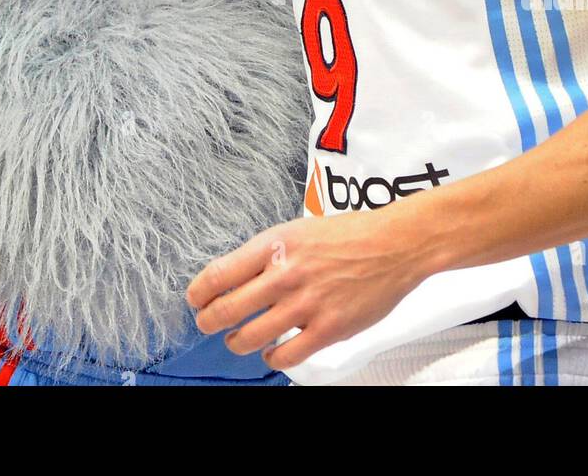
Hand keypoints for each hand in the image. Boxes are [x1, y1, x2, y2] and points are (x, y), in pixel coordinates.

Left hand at [185, 208, 430, 369]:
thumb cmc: (348, 234)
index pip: (219, 273)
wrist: (393, 244)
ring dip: (237, 342)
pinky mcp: (328, 329)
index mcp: (275, 244)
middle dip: (208, 321)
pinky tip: (272, 352)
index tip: (195, 300)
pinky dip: (271, 358)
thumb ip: (267, 252)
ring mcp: (305, 303)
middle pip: (226, 310)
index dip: (198, 292)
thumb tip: (235, 276)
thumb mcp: (298, 229)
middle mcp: (285, 274)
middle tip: (208, 323)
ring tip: (238, 339)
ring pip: (249, 337)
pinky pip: (285, 356)